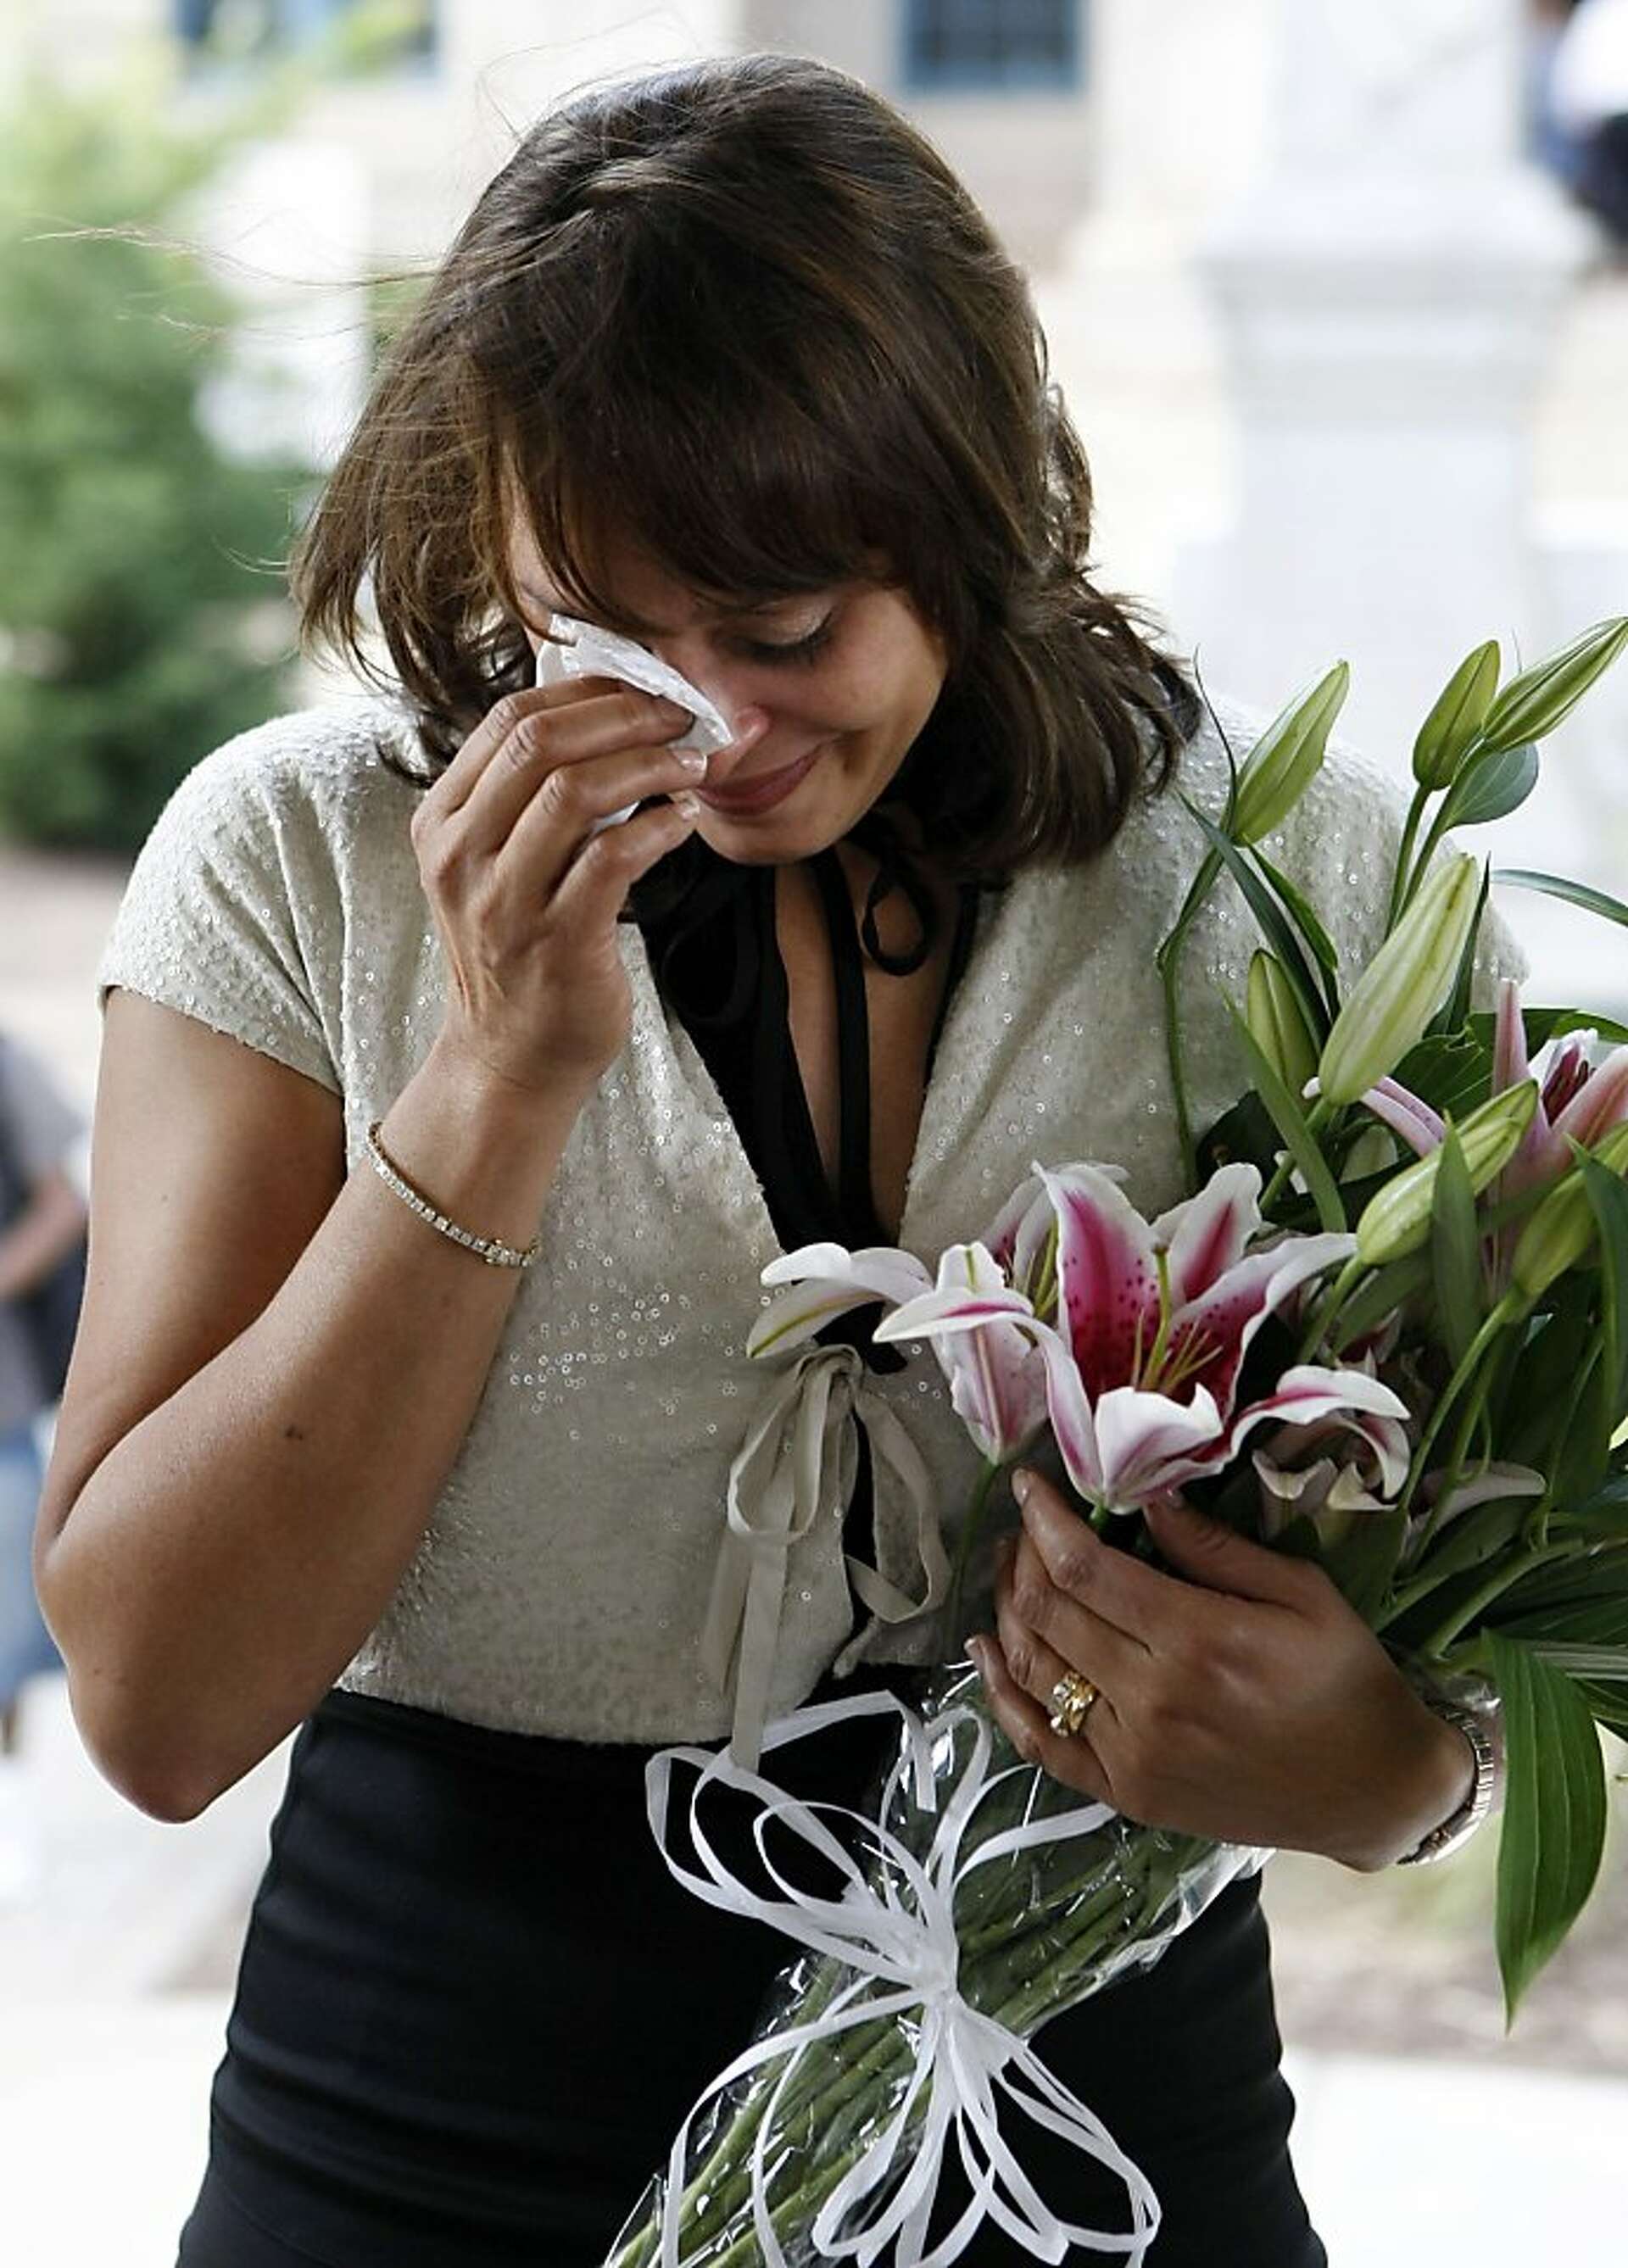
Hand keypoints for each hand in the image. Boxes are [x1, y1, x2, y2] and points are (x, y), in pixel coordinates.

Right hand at [410, 677, 767, 1095]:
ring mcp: (504, 901)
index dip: (586, 690)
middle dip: (623, 715)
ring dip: (648, 765)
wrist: (511, 1058)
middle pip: (540, 742)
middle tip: (680, 714)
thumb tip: (608, 712)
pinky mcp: (556, 941)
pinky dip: (660, 826)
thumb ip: (529, 797)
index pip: (509, 719)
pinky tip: (687, 821)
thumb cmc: (521, 950)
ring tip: (692, 763)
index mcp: (442, 822)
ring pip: (575, 791)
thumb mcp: (498, 864)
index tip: (643, 686)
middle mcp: (461, 856)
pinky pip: (614, 858)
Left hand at [972, 1473, 1475, 1871]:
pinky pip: (1042, 1744)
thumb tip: (1145, 1499)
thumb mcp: (1302, 1594)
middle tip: (1025, 1524)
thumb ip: (1216, 1548)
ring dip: (1009, 1610)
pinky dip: (1002, 1696)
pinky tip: (987, 1651)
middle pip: (1048, 1612)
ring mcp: (1132, 1756)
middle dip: (1023, 1557)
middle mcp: (1152, 1700)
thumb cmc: (1345, 1680)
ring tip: (1012, 1569)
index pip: (1083, 1569)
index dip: (1043, 1520)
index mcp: (1197, 1641)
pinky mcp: (1127, 1795)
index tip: (1028, 1484)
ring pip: (1034, 1670)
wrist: (1372, 1791)